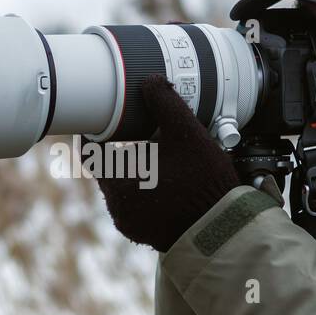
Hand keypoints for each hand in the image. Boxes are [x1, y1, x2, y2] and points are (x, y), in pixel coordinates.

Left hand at [94, 74, 240, 252]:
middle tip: (135, 134)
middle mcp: (117, 206)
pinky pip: (133, 205)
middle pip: (106, 169)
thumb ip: (165, 102)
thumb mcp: (187, 132)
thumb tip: (151, 81)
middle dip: (119, 151)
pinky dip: (141, 191)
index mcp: (118, 181)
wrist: (224, 229)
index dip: (97, 132)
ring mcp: (128, 223)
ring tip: (153, 157)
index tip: (104, 120)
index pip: (92, 151)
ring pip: (120, 188)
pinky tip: (161, 182)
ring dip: (131, 172)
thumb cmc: (205, 182)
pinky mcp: (141, 233)